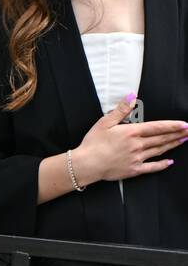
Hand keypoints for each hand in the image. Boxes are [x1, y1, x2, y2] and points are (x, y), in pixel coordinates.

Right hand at [71, 96, 186, 184]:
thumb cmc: (94, 143)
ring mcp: (138, 158)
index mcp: (131, 132)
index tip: (184, 124)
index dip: (172, 126)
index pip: (157, 127)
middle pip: (162, 138)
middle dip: (177, 134)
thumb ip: (121, 109)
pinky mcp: (135, 169)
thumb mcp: (104, 122)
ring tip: (183, 140)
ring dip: (173, 145)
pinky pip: (153, 167)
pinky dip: (162, 164)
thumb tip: (132, 96)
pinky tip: (170, 162)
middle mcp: (138, 145)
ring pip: (159, 150)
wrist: (88, 163)